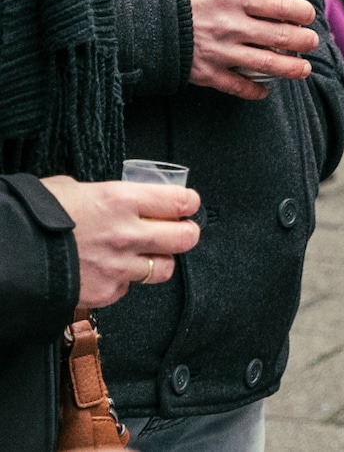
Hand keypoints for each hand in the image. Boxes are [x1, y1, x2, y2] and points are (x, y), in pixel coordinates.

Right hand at [38, 178, 200, 308]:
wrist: (7, 257)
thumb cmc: (31, 219)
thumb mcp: (67, 189)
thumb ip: (96, 192)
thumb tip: (101, 195)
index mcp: (120, 200)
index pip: (182, 201)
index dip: (187, 203)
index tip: (184, 205)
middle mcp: (126, 234)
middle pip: (185, 238)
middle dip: (185, 234)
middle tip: (177, 232)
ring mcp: (118, 266)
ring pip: (164, 269)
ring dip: (157, 261)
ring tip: (142, 255)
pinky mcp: (105, 293)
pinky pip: (129, 288)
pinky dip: (123, 281)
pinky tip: (108, 271)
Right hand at [185, 0, 318, 99]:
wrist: (134, 22)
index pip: (280, 5)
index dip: (302, 12)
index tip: (309, 15)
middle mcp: (230, 25)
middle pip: (280, 36)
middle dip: (304, 41)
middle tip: (312, 42)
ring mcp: (219, 51)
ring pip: (266, 64)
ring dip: (290, 68)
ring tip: (304, 69)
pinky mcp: (205, 73)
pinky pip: (237, 86)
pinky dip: (254, 91)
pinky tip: (265, 91)